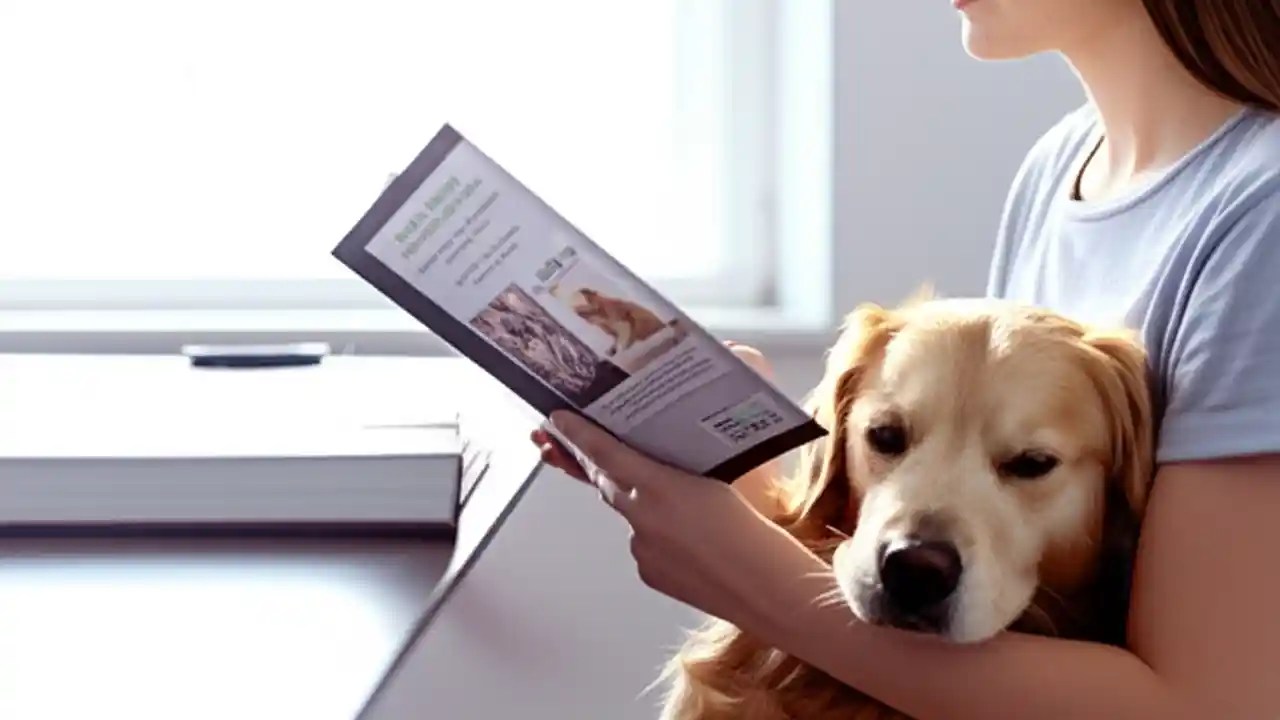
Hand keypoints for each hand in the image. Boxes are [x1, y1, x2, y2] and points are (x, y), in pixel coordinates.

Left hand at [527, 343, 819, 630]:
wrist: (763, 587)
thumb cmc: (751, 531)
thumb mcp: (717, 482)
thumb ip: (678, 475)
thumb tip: (660, 474)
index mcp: (659, 485)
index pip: (605, 452)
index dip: (578, 434)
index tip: (557, 419)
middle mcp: (642, 517)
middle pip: (608, 482)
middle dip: (602, 465)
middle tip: (600, 448)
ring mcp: (642, 548)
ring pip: (631, 517)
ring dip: (643, 508)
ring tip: (684, 513)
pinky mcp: (648, 573)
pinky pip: (644, 547)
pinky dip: (657, 540)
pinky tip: (689, 545)